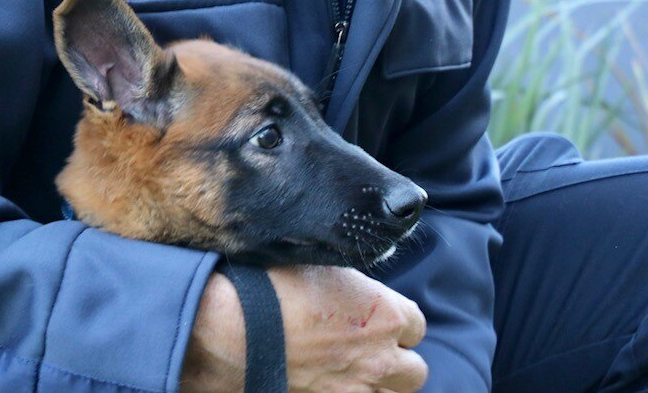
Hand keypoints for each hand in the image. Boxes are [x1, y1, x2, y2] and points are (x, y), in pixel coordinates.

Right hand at [181, 266, 427, 392]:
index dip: (396, 321)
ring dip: (379, 386)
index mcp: (384, 314)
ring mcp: (354, 390)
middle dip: (397, 361)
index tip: (376, 317)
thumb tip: (350, 287)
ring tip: (354, 372)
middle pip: (414, 371)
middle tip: (370, 350)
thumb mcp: (321, 266)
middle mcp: (379, 358)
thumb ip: (351, 285)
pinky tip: (331, 385)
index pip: (416, 325)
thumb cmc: (270, 286)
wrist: (230, 328)